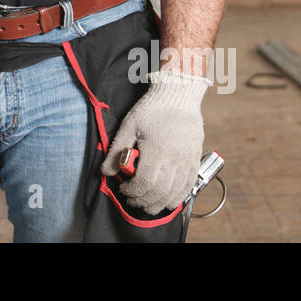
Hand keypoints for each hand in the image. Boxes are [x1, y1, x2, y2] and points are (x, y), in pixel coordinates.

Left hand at [100, 69, 210, 213]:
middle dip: (142, 201)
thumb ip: (117, 150)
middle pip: (159, 191)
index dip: (132, 191)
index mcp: (156, 150)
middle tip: (132, 200)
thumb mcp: (129, 125)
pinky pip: (188, 186)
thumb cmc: (152, 108)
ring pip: (174, 192)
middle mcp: (174, 159)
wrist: (179, 95)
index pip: (144, 182)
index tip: (124, 189)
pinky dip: (178, 198)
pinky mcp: (195, 160)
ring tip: (147, 205)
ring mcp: (187, 161)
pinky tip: (168, 201)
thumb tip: (105, 172)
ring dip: (159, 203)